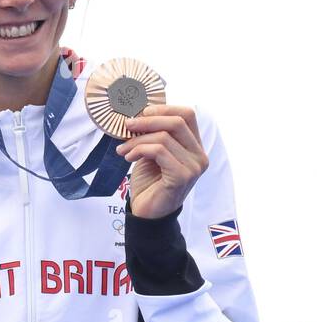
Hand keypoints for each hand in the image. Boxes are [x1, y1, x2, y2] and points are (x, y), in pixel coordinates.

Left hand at [116, 105, 208, 219]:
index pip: (187, 114)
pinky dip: (139, 150)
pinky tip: (128, 158)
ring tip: (122, 149)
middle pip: (177, 121)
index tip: (140, 113)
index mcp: (194, 146)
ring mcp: (194, 166)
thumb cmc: (149, 182)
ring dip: (137, 140)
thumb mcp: (150, 153)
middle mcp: (199, 155)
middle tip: (126, 125)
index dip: (163, 109)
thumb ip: (152, 135)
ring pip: (164, 137)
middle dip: (147, 120)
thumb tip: (136, 115)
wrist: (147, 212)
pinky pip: (159, 152)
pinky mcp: (182, 176)